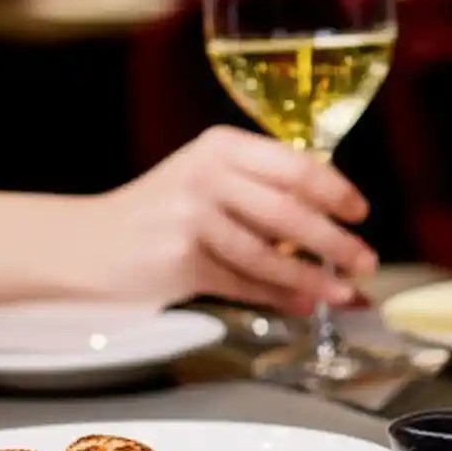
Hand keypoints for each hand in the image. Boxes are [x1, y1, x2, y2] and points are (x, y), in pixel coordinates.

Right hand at [81, 126, 378, 314]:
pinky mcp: (181, 260)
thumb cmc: (158, 213)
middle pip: (290, 212)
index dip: (335, 191)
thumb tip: (333, 223)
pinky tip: (304, 304)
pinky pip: (245, 283)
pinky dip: (280, 297)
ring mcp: (192, 217)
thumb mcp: (206, 180)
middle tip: (365, 260)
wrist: (85, 243)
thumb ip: (260, 190)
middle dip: (336, 241)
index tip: (360, 211)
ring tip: (343, 293)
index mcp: (221, 146)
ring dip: (314, 278)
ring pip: (270, 254)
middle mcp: (207, 175)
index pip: (294, 165)